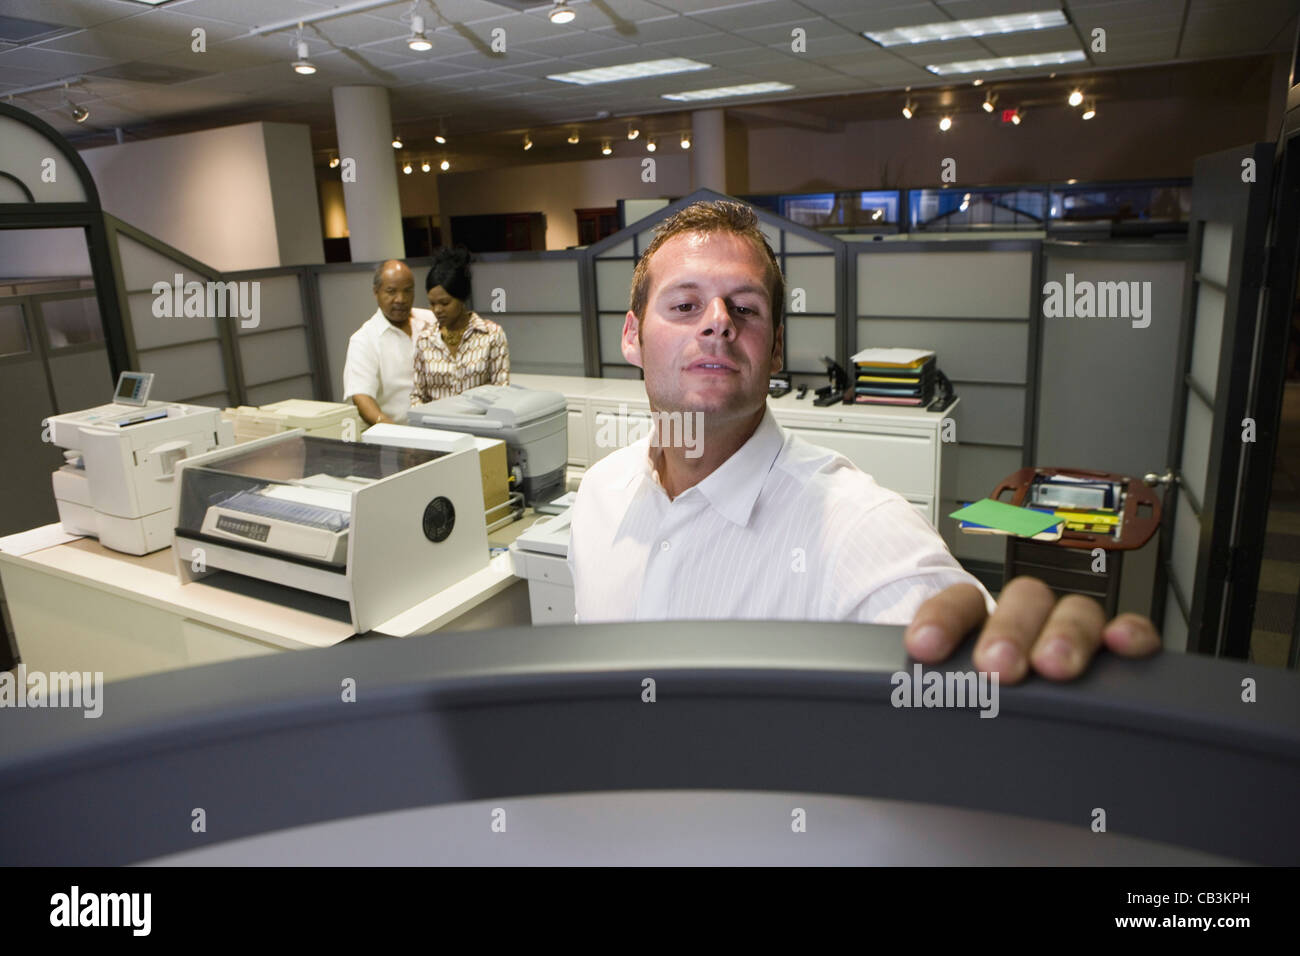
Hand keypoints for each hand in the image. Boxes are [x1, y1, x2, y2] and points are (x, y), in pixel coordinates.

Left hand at [903, 576, 1160, 682]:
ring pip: (1075, 611)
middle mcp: (1024, 618)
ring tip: (1053, 667)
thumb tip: (883, 706)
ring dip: (1064, 635)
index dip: (942, 619)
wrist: (987, 702)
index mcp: (976, 619)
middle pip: (1022, 599)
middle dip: (1009, 631)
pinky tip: (1121, 644)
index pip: (959, 601)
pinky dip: (1130, 633)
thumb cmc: (963, 694)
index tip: (925, 647)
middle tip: (996, 667)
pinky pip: (1129, 632)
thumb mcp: (937, 692)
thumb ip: (918, 688)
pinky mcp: (1110, 652)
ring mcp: (1068, 629)